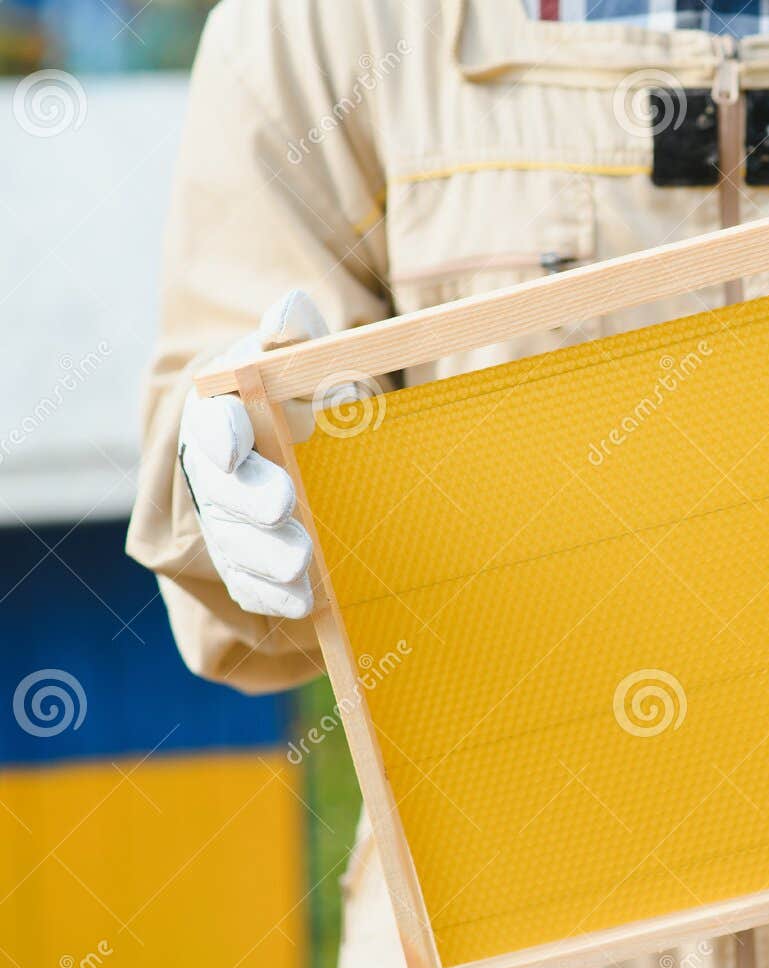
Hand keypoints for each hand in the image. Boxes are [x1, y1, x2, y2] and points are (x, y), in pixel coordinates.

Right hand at [178, 290, 327, 619]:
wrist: (284, 432)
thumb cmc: (288, 390)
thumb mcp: (294, 358)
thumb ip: (291, 336)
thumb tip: (290, 310)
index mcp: (221, 417)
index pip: (213, 424)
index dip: (222, 432)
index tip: (237, 441)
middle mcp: (214, 473)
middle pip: (222, 491)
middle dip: (249, 501)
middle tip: (283, 508)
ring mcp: (225, 521)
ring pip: (233, 541)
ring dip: (263, 555)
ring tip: (299, 565)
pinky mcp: (245, 559)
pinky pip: (249, 580)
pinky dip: (271, 593)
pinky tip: (301, 601)